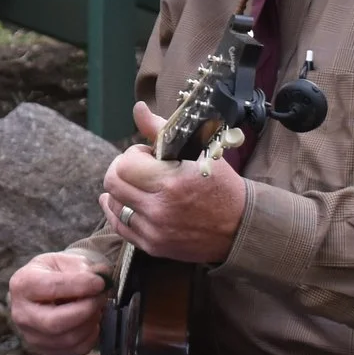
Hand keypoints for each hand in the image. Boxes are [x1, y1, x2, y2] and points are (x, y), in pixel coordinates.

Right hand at [10, 250, 109, 354]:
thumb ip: (83, 267)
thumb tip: (103, 276)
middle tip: (101, 297)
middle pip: (56, 322)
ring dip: (90, 323)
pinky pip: (75, 350)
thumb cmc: (52, 274)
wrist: (42, 291)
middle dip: (86, 310)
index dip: (80, 285)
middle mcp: (22, 314)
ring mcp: (31, 336)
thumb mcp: (63, 261)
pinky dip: (90, 336)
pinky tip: (90, 321)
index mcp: (22, 284)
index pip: (52, 288)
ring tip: (96, 307)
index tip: (100, 282)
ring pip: (68, 339)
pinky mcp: (45, 350)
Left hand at [99, 102, 246, 265]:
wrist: (240, 226)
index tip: (148, 155)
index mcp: (171, 182)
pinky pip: (120, 228)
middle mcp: (159, 209)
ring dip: (120, 190)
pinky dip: (118, 212)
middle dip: (122, 169)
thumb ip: (162, 130)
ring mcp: (154, 231)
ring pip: (113, 205)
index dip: (133, 154)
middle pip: (113, 183)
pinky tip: (123, 202)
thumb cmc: (220, 185)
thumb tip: (138, 109)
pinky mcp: (154, 246)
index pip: (124, 164)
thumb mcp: (198, 152)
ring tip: (137, 185)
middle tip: (139, 168)